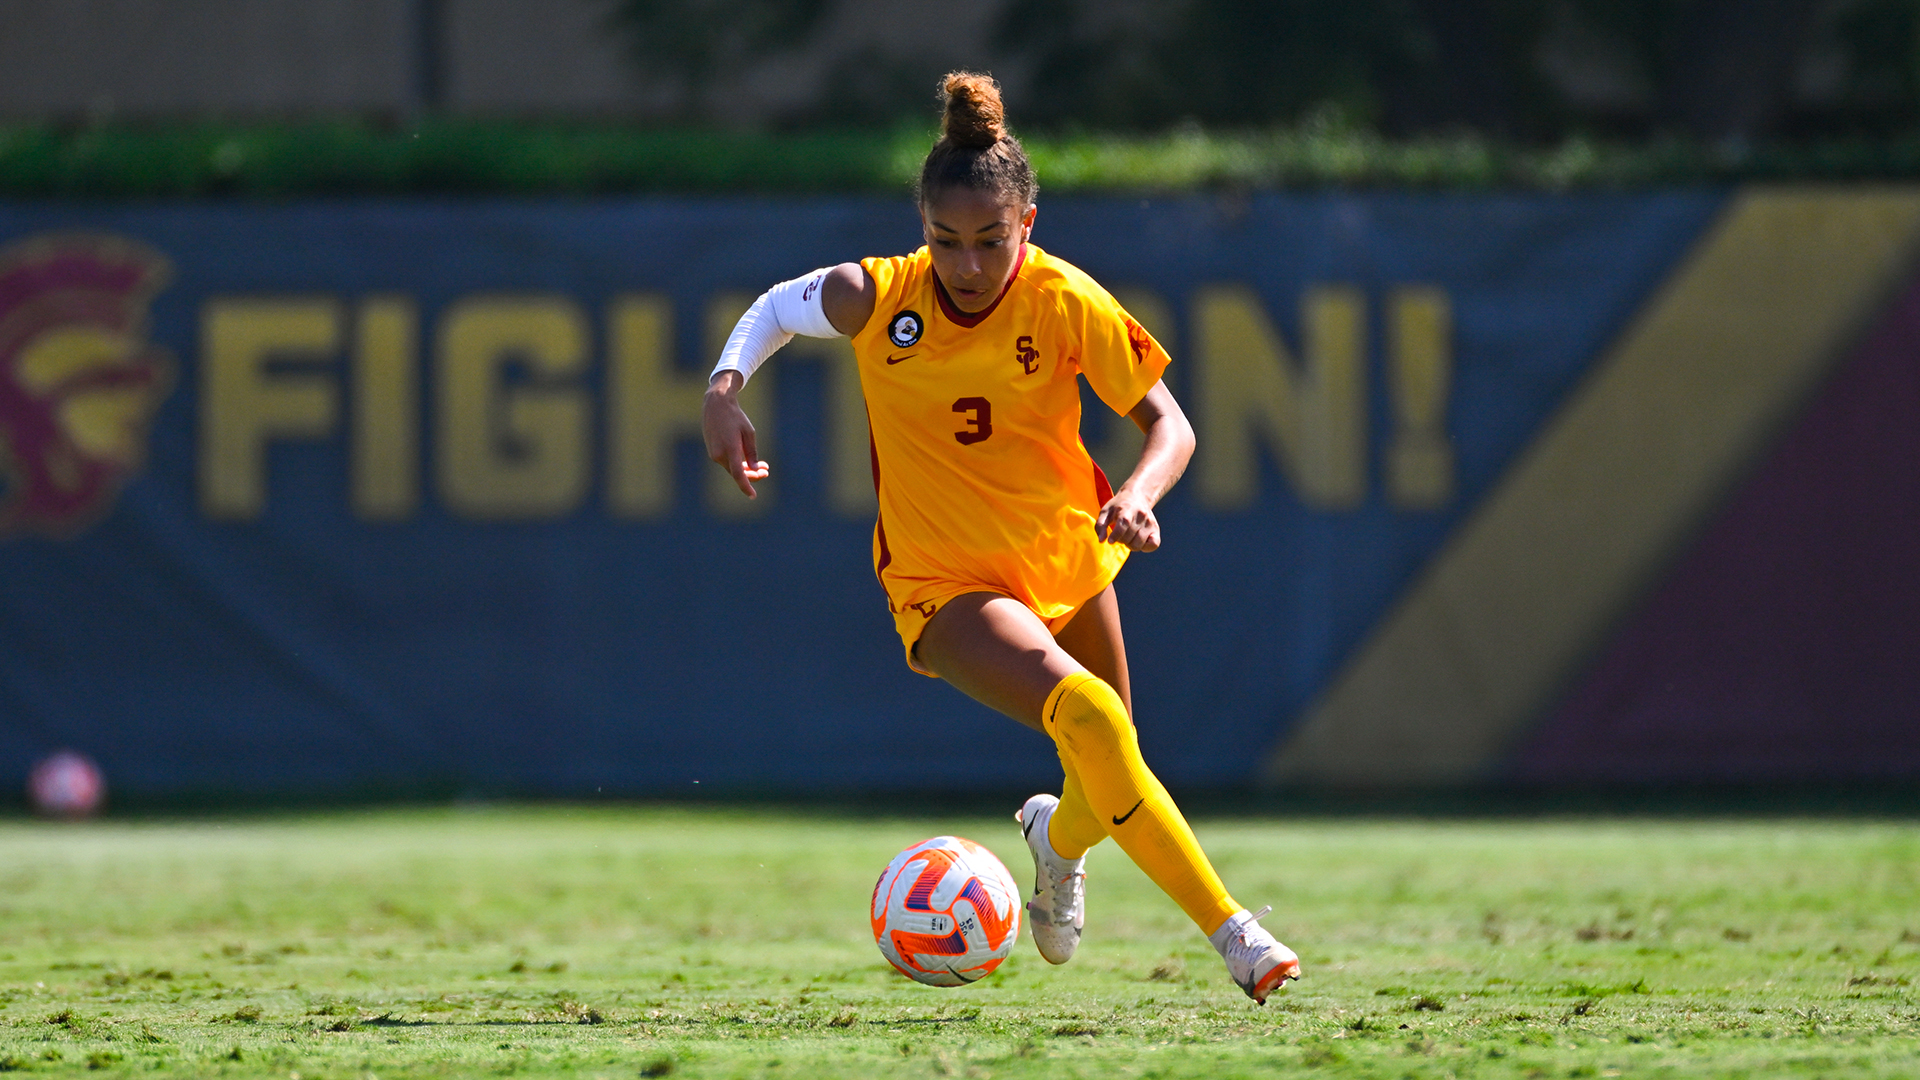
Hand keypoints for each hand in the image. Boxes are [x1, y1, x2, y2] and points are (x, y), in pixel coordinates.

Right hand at [703, 371, 768, 497]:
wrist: (716, 405)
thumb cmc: (735, 417)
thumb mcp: (749, 433)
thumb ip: (751, 453)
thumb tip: (754, 470)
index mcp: (730, 449)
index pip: (738, 474)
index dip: (746, 486)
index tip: (753, 496)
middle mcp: (719, 454)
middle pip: (737, 473)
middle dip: (752, 475)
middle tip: (766, 471)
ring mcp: (714, 454)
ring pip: (732, 468)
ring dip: (746, 469)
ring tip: (763, 465)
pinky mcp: (712, 452)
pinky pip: (727, 462)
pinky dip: (738, 463)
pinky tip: (748, 461)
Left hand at [1095, 488, 1160, 551]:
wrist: (1137, 496)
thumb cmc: (1118, 505)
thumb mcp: (1106, 511)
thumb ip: (1100, 525)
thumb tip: (1102, 541)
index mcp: (1127, 509)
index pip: (1124, 524)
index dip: (1116, 535)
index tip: (1110, 541)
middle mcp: (1141, 515)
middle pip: (1129, 537)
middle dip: (1121, 540)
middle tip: (1119, 535)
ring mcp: (1150, 522)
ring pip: (1139, 543)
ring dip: (1130, 545)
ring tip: (1127, 538)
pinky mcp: (1155, 528)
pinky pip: (1154, 544)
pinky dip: (1145, 547)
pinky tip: (1138, 542)